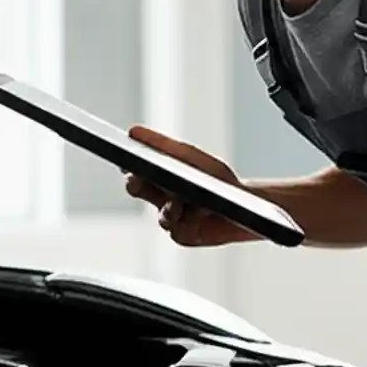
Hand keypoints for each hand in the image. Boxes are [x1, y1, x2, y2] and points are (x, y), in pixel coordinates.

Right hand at [125, 125, 260, 245]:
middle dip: (136, 183)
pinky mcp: (182, 234)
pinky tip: (202, 213)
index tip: (124, 158)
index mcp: (158, 176)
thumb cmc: (216, 179)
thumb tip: (133, 131)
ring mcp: (170, 217)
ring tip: (181, 201)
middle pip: (137, 189)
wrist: (242, 204)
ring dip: (170, 206)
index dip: (127, 163)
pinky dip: (191, 218)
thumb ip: (163, 145)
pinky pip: (177, 228)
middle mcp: (160, 197)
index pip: (134, 168)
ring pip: (159, 213)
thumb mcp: (190, 157)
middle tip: (137, 179)